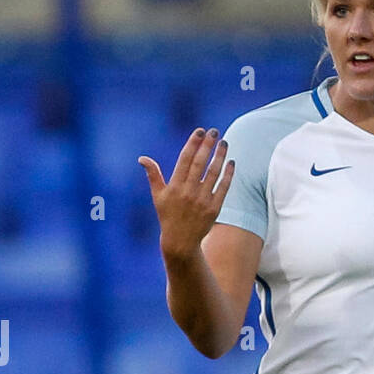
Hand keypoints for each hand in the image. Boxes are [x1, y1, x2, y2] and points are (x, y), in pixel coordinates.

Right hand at [138, 128, 234, 260]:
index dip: (193, 144)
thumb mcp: (158, 195)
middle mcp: (188, 192)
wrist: (180, 241)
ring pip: (213, 173)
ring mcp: (202, 200)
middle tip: (215, 131)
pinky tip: (231, 162)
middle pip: (200, 163)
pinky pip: (223, 188)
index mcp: (174, 186)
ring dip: (220, 156)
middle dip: (208, 145)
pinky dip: (228, 174)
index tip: (200, 131)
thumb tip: (142, 158)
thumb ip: (153, 175)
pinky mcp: (214, 209)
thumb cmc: (168, 215)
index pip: (185, 159)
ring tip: (225, 142)